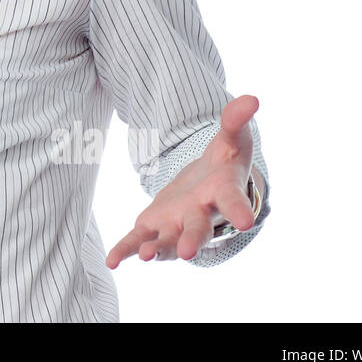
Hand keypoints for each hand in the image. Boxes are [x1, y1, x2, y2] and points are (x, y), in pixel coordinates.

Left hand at [105, 95, 260, 268]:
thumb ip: (236, 122)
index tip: (246, 222)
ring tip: (146, 256)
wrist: (208, 186)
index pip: (233, 201)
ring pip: (168, 240)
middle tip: (187, 253)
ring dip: (158, 248)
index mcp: (223, 193)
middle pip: (198, 229)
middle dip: (193, 240)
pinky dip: (125, 251)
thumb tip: (250, 99)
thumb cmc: (224, 164)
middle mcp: (201, 215)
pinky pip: (138, 240)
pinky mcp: (154, 226)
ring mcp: (176, 224)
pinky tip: (111, 263)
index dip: (238, 210)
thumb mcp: (231, 140)